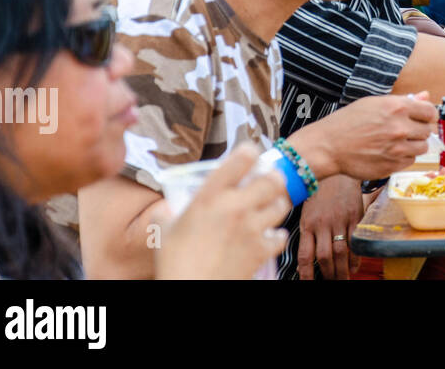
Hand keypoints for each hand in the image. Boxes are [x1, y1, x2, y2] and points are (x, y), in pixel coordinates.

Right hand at [153, 144, 289, 279]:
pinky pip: (280, 236)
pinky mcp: (261, 250)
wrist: (189, 292)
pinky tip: (268, 236)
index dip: (250, 152)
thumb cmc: (173, 263)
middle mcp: (235, 207)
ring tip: (268, 208)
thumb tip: (166, 208)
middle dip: (274, 177)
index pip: (242, 158)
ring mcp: (251, 228)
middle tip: (269, 181)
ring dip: (276, 205)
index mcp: (210, 196)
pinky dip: (276, 236)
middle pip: (273, 179)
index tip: (250, 156)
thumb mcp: (163, 231)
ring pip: (281, 205)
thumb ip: (166, 213)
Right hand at [293, 92, 436, 180]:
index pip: (430, 112)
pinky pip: (409, 161)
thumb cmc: (348, 122)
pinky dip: (403, 157)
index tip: (424, 117)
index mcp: (397, 108)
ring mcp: (397, 149)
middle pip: (427, 131)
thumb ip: (404, 101)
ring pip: (422, 148)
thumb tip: (425, 96)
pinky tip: (389, 152)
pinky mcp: (392, 166)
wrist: (328, 146)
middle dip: (419, 130)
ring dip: (414, 145)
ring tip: (397, 142)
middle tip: (406, 130)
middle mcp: (401, 128)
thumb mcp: (374, 103)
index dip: (428, 115)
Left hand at [296, 174, 363, 280]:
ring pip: (341, 251)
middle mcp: (323, 223)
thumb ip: (306, 232)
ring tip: (343, 278)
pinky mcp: (355, 215)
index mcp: (308, 223)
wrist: (336, 170)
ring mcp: (340, 220)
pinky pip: (356, 240)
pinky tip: (354, 265)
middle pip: (325, 257)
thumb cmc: (319, 191)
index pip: (305, 255)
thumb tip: (303, 258)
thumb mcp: (306, 210)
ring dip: (343, 269)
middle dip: (329, 274)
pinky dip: (356, 256)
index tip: (308, 282)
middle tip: (331, 282)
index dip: (306, 273)